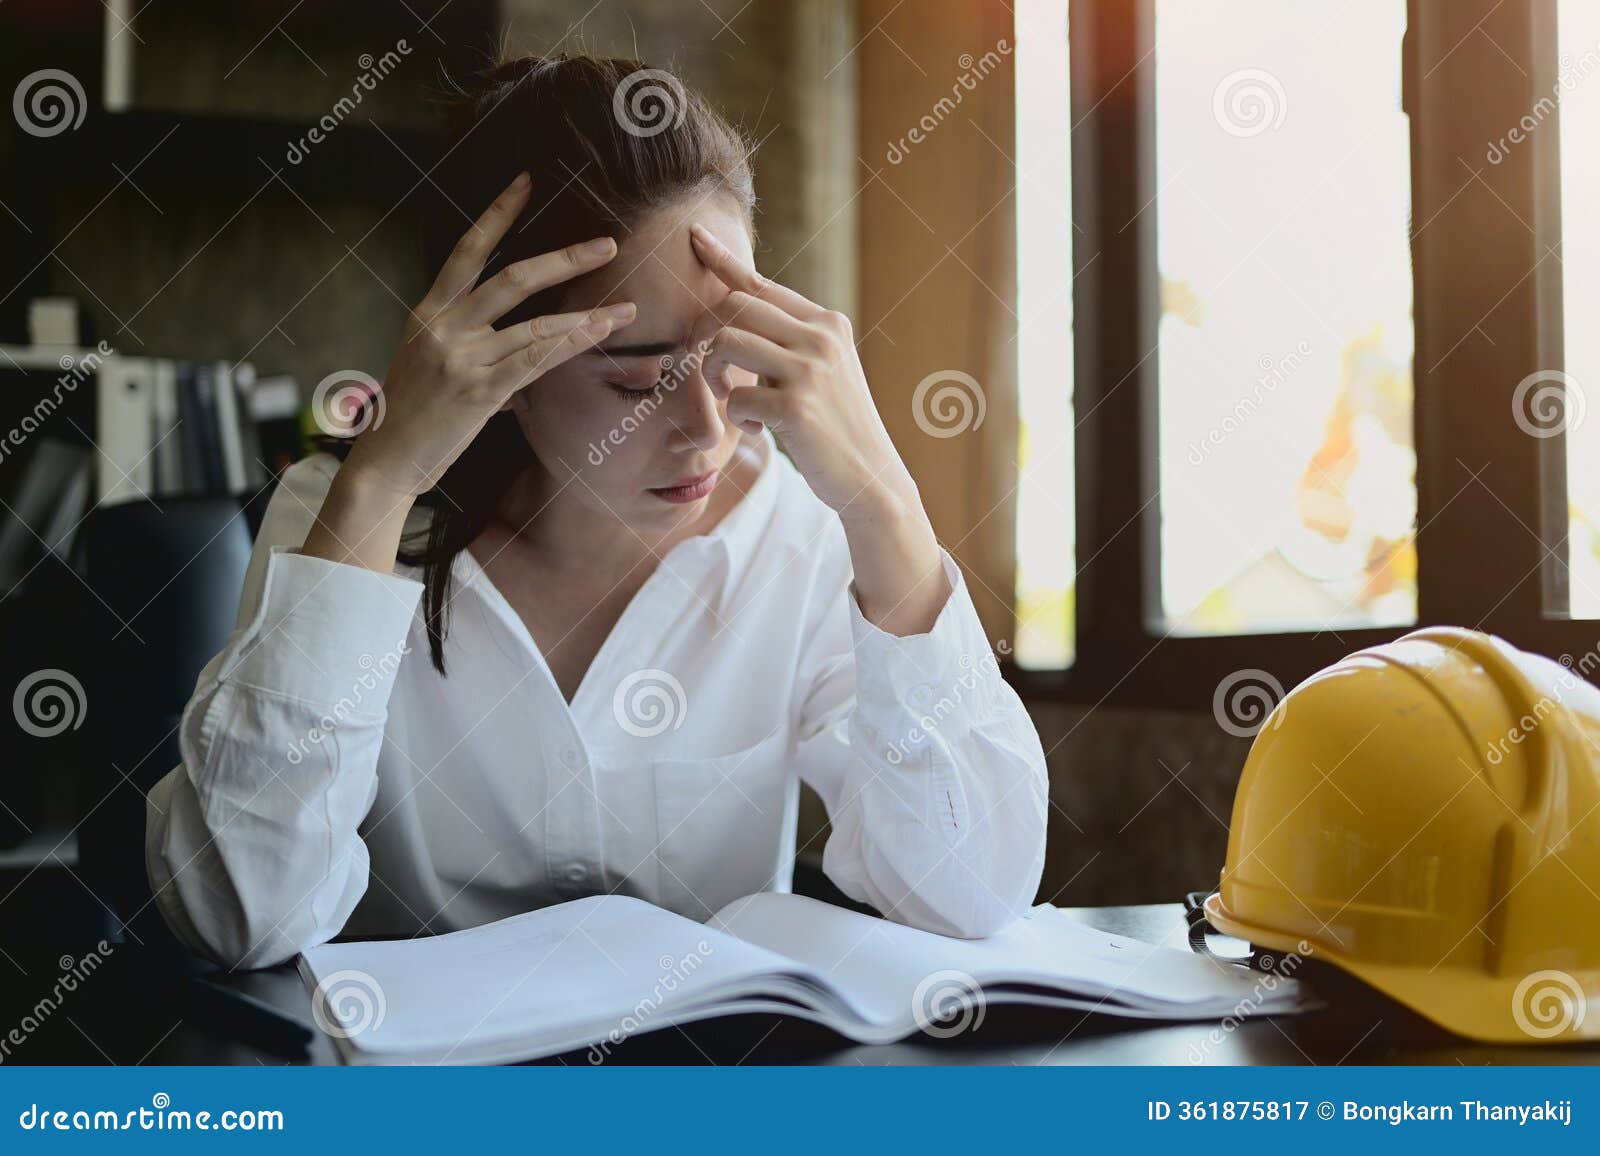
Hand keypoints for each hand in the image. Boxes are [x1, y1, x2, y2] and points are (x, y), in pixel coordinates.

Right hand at [341, 172, 636, 499]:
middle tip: (607, 245)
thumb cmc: (413, 413)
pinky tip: (598, 335)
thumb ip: (466, 336)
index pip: (467, 251)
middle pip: (513, 279)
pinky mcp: (478, 392)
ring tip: (627, 310)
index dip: (498, 213)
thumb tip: (516, 332)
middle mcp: (444, 326)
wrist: (387, 459)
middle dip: (565, 260)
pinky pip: (534, 362)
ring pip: (536, 326)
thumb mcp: (429, 359)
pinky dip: (570, 347)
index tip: (526, 182)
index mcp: (429, 311)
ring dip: (587, 317)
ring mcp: (461, 358)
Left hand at [688, 222, 918, 518]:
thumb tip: (737, 315)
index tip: (694, 236)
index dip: (722, 260)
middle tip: (703, 363)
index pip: (761, 284)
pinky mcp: (796, 409)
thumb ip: (789, 341)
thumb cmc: (837, 425)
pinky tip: (756, 430)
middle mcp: (820, 338)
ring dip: (711, 372)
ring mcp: (810, 371)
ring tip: (727, 395)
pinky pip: (736, 397)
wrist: (871, 477)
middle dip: (703, 332)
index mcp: (826, 323)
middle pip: (734, 306)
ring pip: (726, 342)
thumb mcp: (824, 370)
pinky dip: (736, 416)